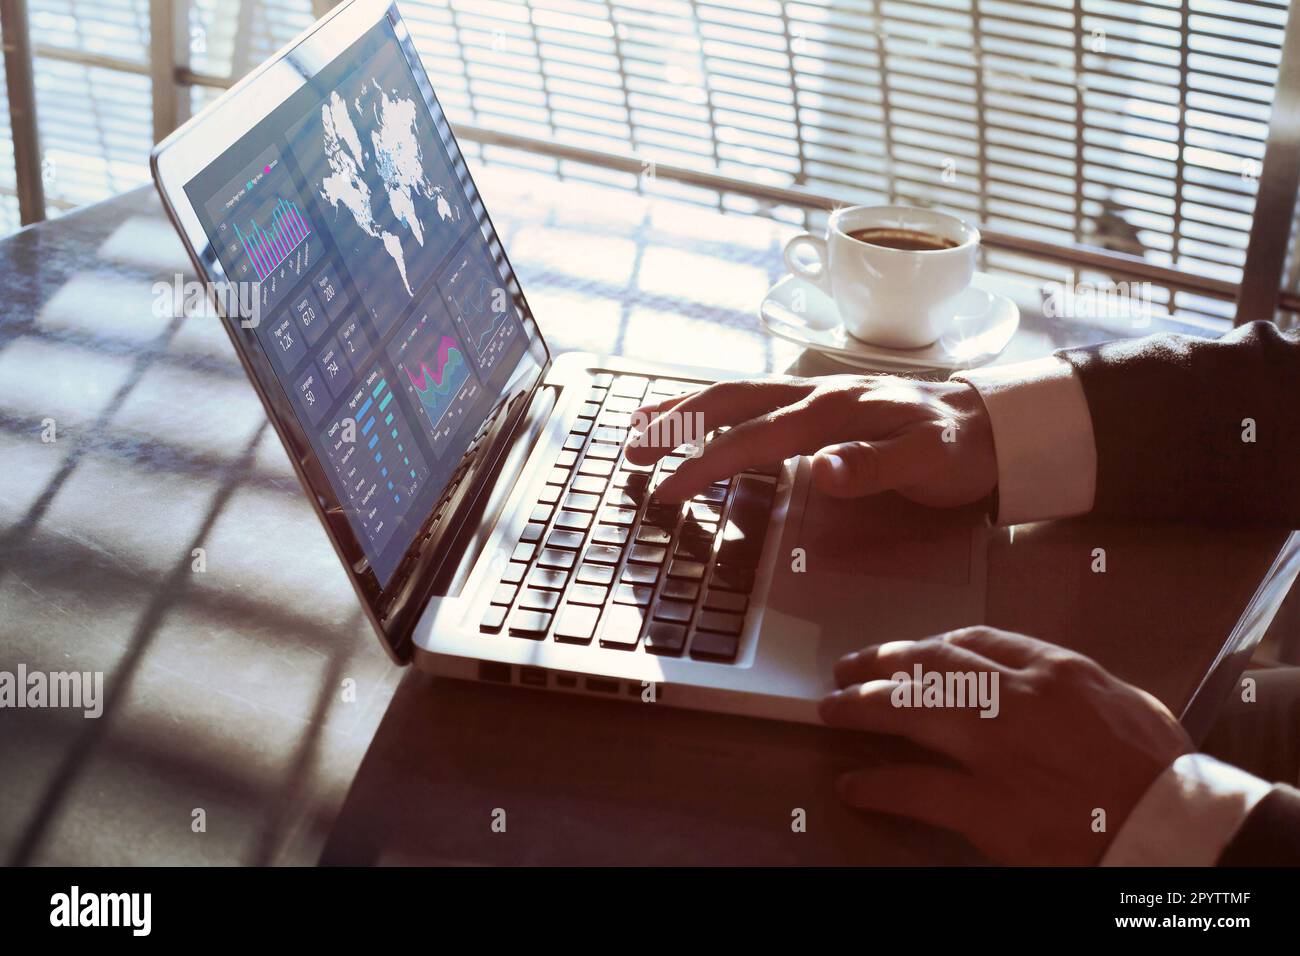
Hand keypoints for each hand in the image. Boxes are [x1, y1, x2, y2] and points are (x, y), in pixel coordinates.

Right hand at [625, 374, 997, 504]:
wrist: (992, 423)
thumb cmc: (960, 449)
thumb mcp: (931, 462)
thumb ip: (875, 467)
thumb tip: (822, 468)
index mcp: (834, 410)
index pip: (753, 438)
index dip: (705, 464)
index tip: (667, 490)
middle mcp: (817, 394)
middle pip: (729, 402)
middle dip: (676, 425)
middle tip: (631, 448)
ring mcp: (816, 394)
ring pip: (737, 394)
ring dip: (687, 409)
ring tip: (642, 424)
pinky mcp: (821, 402)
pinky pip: (756, 400)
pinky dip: (718, 407)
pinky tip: (701, 417)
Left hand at [819, 627, 1193, 864]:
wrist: (1174, 832)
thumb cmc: (1163, 773)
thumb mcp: (1128, 702)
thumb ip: (1074, 683)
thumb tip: (1041, 680)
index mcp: (1054, 670)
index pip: (976, 640)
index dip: (932, 643)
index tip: (910, 651)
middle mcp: (1016, 699)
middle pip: (929, 664)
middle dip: (881, 662)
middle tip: (848, 668)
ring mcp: (996, 752)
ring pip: (909, 712)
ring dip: (862, 708)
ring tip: (831, 709)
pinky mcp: (987, 806)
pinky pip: (915, 789)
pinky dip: (876, 784)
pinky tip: (852, 784)